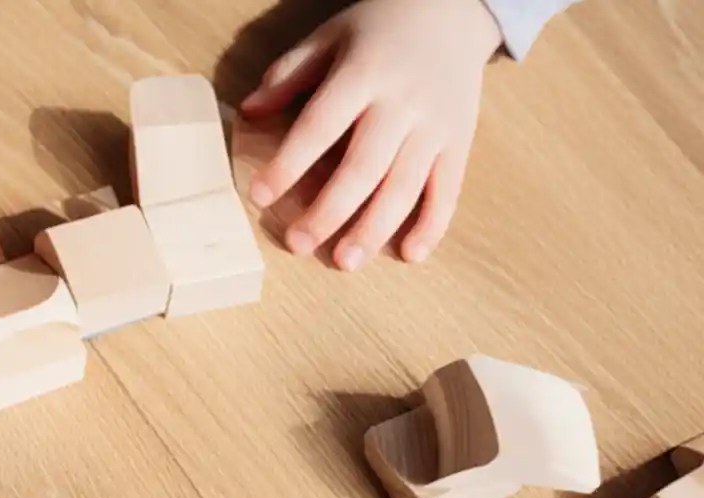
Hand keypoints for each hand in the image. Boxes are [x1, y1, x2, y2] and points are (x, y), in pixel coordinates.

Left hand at [240, 0, 502, 269]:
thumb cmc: (379, 27)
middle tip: (298, 245)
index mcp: (363, 74)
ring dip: (374, 228)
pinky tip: (409, 254)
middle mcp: (402, 103)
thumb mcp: (330, 37)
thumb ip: (289, 74)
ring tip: (344, 261)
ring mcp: (435, 126)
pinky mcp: (460, 142)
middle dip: (329, 211)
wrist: (455, 9)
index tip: (260, 196)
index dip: (289, 164)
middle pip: (363, 167)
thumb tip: (248, 112)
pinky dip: (432, 225)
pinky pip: (448, 190)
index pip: (320, 125)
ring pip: (404, 186)